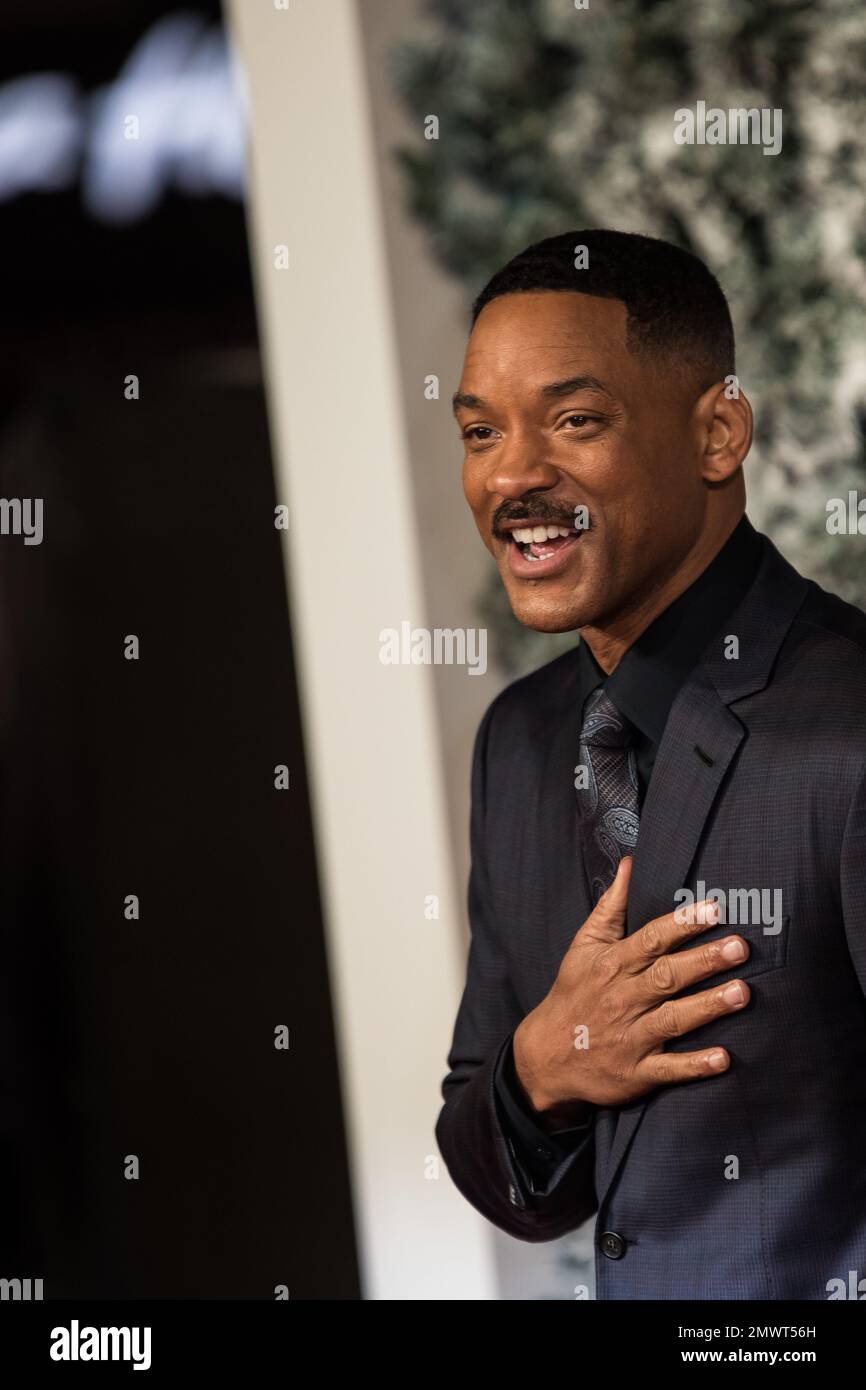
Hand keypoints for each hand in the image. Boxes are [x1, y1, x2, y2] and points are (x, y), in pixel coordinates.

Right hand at [512, 856, 749, 1118]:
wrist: (546, 1056)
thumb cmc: (574, 993)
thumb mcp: (584, 947)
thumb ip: (611, 906)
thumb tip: (629, 864)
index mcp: (612, 965)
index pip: (651, 939)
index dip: (683, 924)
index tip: (714, 909)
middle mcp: (622, 998)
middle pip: (668, 976)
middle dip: (705, 961)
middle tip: (740, 947)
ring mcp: (629, 1037)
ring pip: (673, 1019)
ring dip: (708, 1007)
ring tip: (742, 993)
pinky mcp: (635, 1073)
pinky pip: (668, 1069)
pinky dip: (694, 1065)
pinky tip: (722, 1059)